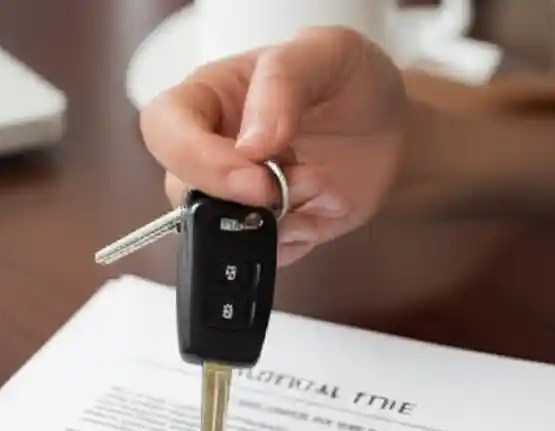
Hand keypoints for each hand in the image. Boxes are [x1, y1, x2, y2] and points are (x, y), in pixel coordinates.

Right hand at [140, 27, 408, 264]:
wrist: (391, 128)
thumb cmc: (349, 81)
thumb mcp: (326, 52)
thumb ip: (282, 82)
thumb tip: (250, 144)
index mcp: (208, 97)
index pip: (164, 128)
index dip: (194, 157)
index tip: (251, 169)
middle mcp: (209, 150)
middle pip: (182, 190)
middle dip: (239, 198)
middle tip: (288, 186)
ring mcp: (231, 196)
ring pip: (216, 230)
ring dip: (273, 221)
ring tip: (317, 186)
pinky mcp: (261, 230)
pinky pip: (261, 254)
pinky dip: (296, 240)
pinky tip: (320, 208)